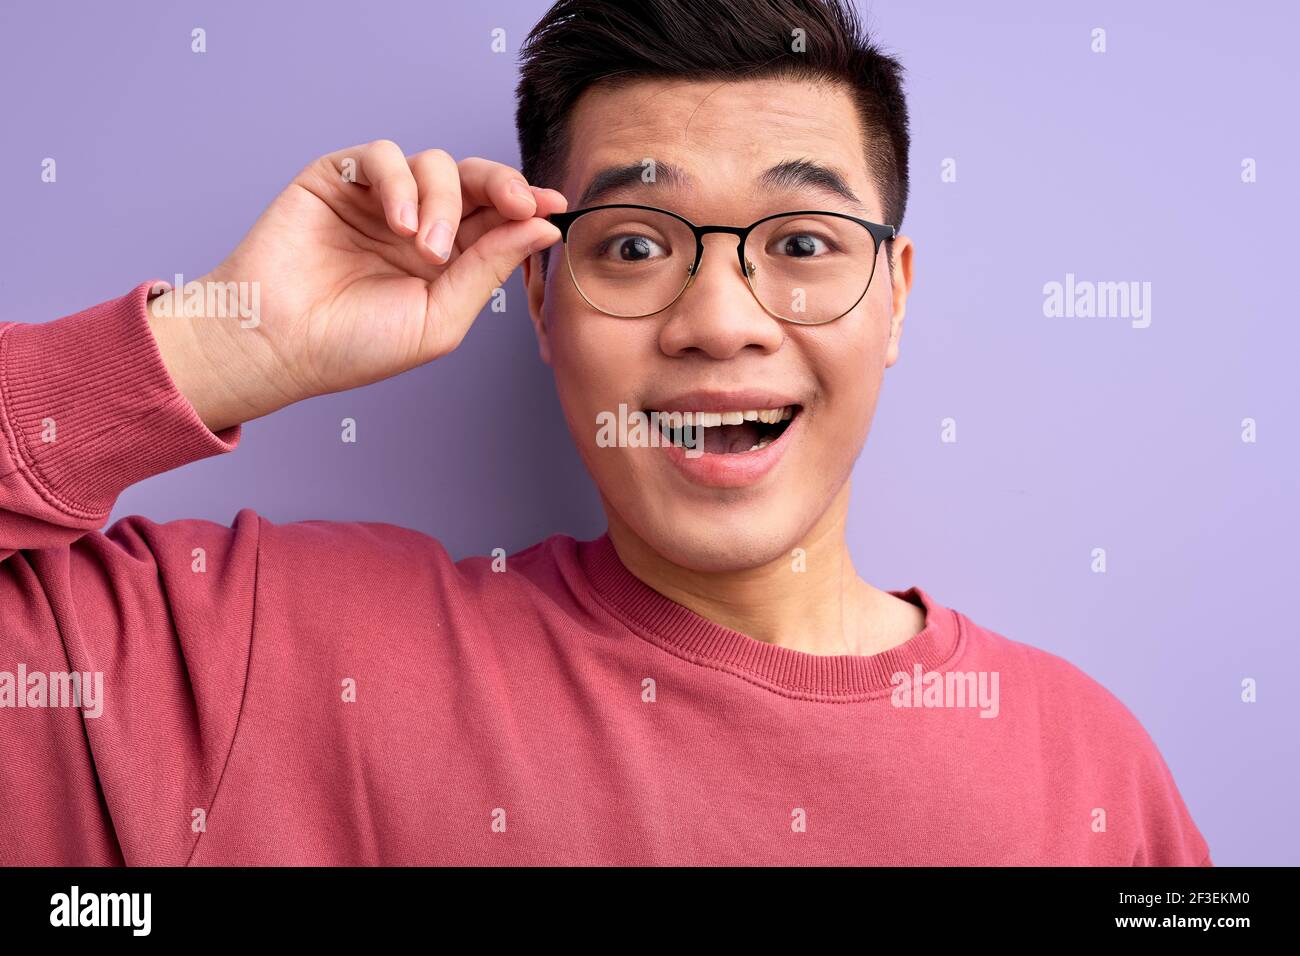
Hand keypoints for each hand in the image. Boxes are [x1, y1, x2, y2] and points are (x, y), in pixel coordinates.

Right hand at [148, 140, 564, 431]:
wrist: (278, 344)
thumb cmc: (354, 345)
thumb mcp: (441, 318)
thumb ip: (490, 269)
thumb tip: (543, 227)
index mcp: (448, 258)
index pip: (497, 217)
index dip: (527, 205)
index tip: (554, 206)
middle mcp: (417, 222)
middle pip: (474, 179)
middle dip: (503, 185)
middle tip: (517, 204)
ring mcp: (379, 199)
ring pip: (434, 164)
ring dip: (443, 200)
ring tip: (426, 248)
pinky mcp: (338, 178)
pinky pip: (383, 155)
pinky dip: (399, 182)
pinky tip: (397, 224)